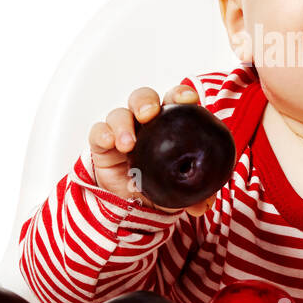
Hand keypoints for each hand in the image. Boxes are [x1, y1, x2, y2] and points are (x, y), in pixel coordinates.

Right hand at [88, 84, 214, 215]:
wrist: (132, 207)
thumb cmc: (160, 188)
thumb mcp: (181, 194)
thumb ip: (195, 196)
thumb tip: (204, 204)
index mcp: (170, 124)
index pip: (175, 100)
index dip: (181, 94)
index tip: (189, 99)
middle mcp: (145, 123)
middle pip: (143, 99)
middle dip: (146, 102)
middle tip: (150, 114)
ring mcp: (122, 131)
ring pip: (119, 114)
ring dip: (122, 124)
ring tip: (127, 144)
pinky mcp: (102, 144)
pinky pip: (98, 132)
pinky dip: (102, 133)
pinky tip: (109, 142)